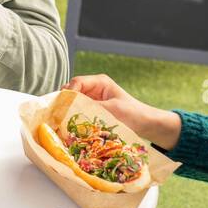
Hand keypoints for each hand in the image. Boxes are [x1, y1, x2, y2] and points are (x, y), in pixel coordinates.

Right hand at [61, 74, 180, 148]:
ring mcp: (93, 99)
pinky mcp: (93, 110)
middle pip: (72, 91)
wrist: (146, 125)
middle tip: (61, 115)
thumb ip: (91, 107)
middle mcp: (94, 88)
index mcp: (99, 82)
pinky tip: (73, 125)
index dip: (68, 93)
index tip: (64, 107)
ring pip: (73, 102)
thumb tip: (70, 110)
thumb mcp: (112, 110)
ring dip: (70, 111)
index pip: (76, 82)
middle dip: (66, 102)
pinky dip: (75, 117)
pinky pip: (79, 111)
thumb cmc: (132, 114)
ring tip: (66, 121)